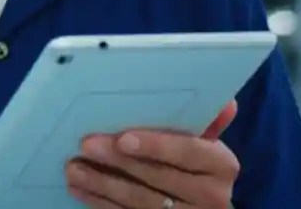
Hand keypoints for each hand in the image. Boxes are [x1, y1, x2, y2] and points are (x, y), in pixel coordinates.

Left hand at [66, 100, 240, 208]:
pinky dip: (101, 203)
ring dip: (103, 184)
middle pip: (158, 177)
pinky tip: (81, 190)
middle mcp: (211, 196)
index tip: (123, 139)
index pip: (188, 151)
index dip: (155, 145)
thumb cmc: (199, 165)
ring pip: (139, 201)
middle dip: (118, 161)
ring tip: (74, 168)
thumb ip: (206, 122)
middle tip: (87, 146)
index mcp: (222, 166)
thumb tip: (225, 101)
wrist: (202, 207)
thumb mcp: (206, 143)